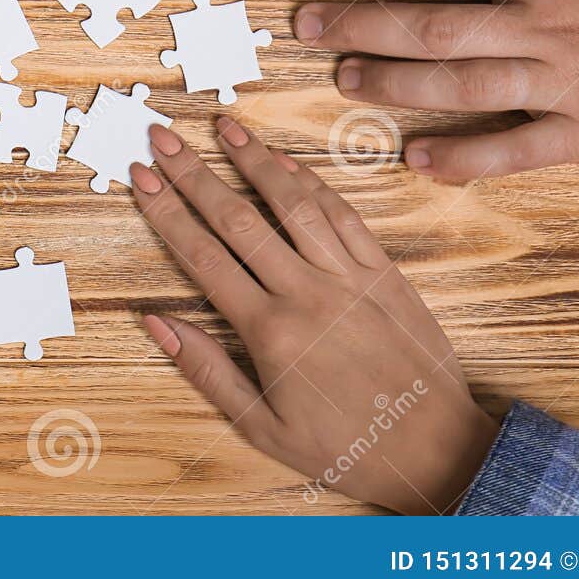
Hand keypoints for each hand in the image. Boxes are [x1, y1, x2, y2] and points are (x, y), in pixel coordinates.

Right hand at [133, 117, 498, 513]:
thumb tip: (154, 322)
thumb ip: (207, 370)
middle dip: (194, 174)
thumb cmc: (344, 448)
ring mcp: (350, 278)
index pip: (203, 257)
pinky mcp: (384, 273)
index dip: (167, 211)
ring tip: (224, 128)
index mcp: (270, 333)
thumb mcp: (262, 428)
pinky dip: (311, 183)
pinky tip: (286, 161)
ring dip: (254, 160)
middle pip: (238, 219)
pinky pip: (343, 215)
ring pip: (293, 204)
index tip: (141, 177)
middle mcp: (307, 294)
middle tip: (163, 137)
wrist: (437, 450)